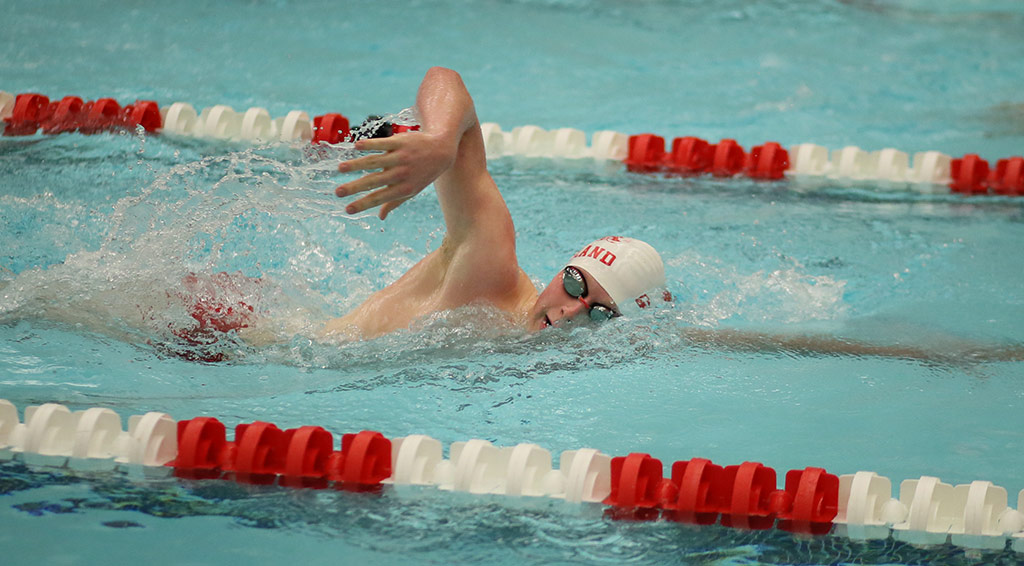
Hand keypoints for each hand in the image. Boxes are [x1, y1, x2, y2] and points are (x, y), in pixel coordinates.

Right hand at [335, 131, 456, 219]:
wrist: (441, 151)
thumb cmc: (423, 173)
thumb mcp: (412, 190)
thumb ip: (394, 202)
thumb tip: (380, 217)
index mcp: (403, 189)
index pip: (379, 198)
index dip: (363, 204)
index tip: (347, 210)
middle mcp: (401, 174)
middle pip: (373, 182)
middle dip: (354, 188)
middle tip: (337, 193)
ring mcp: (401, 157)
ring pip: (375, 162)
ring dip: (356, 165)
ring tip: (340, 169)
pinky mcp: (400, 142)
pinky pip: (383, 144)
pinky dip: (370, 145)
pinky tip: (356, 147)